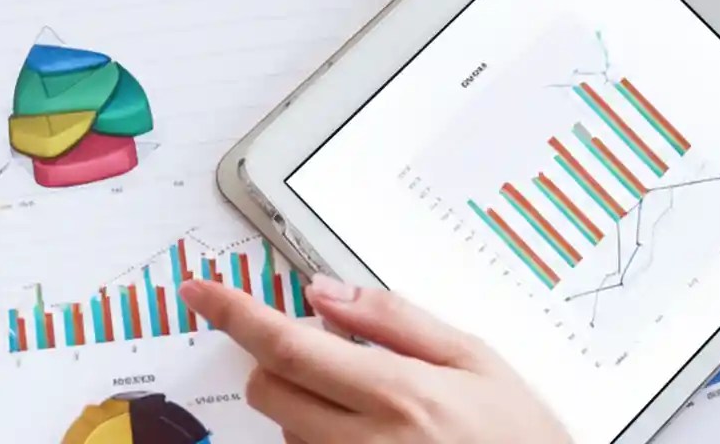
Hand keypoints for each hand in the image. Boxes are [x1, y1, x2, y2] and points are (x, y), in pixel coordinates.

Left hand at [179, 274, 571, 443]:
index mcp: (398, 393)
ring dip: (308, 406)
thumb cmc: (521, 437)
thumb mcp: (476, 358)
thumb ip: (395, 319)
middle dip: (280, 360)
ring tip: (379, 409)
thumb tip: (325, 292)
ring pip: (286, 432)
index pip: (287, 344)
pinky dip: (323, 441)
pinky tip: (377, 436)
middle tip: (332, 353)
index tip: (199, 291)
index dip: (233, 313)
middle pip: (269, 390)